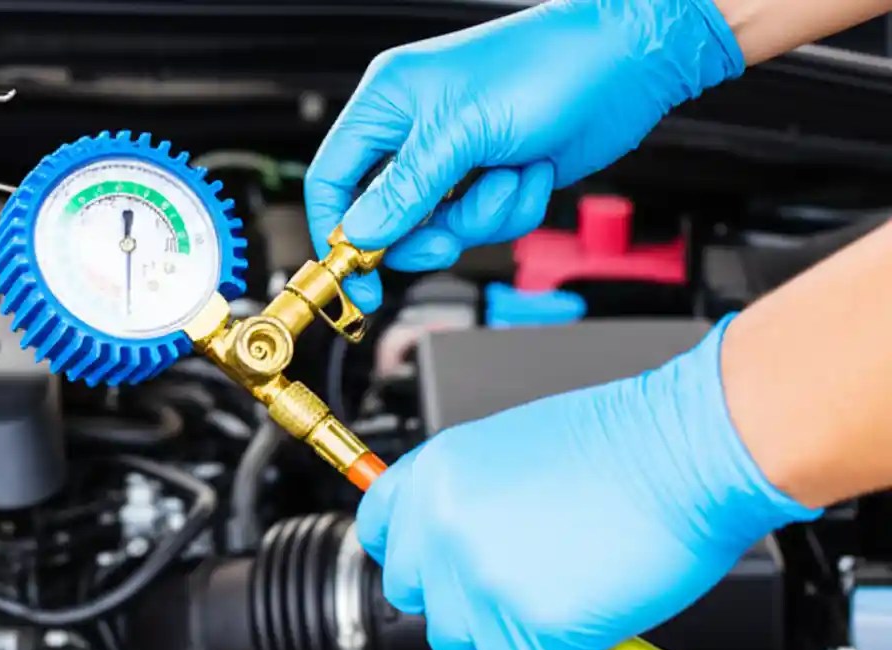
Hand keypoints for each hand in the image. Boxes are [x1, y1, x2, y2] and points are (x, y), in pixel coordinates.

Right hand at [304, 0, 745, 310]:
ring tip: (510, 177)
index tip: (351, 276)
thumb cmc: (545, 65)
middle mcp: (416, 131)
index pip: (334, 176)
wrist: (627, 62)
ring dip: (482, 215)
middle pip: (386, 215)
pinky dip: (514, 207)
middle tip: (444, 243)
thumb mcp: (463, 132)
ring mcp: (458, 157)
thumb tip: (360, 234)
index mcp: (389, 102)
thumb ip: (406, 189)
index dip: (336, 229)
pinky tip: (534, 170)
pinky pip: (485, 222)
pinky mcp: (495, 177)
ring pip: (441, 226)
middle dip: (422, 234)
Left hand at [355, 316, 819, 649]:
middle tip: (511, 587)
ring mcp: (480, 581)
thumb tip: (461, 538)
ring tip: (552, 602)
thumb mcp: (510, 447)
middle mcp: (441, 527)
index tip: (437, 564)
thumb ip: (469, 495)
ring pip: (459, 642)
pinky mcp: (528, 629)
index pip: (377, 530)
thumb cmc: (622, 442)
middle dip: (460, 598)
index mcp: (433, 474)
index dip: (414, 552)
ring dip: (501, 634)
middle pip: (414, 596)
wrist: (684, 452)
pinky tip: (573, 634)